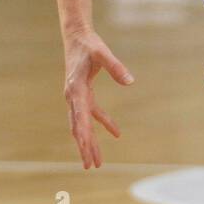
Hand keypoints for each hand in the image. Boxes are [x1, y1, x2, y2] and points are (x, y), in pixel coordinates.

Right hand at [63, 30, 133, 168]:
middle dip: (84, 147)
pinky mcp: (83, 94)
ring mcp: (77, 97)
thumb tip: (131, 82)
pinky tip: (117, 133)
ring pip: (83, 124)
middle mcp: (73, 96)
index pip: (80, 115)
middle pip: (78, 126)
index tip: (85, 148)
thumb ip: (116, 67)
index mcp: (75, 88)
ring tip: (96, 162)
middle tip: (90, 166)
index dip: (83, 132)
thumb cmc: (90, 44)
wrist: (77, 37)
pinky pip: (93, 113)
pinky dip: (103, 123)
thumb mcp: (103, 53)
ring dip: (90, 142)